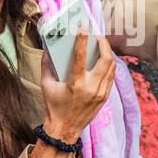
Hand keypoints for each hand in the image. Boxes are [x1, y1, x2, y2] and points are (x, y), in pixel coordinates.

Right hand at [38, 26, 115, 142]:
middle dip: (104, 44)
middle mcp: (91, 88)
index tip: (84, 27)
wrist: (64, 130)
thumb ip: (46, 65)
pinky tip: (103, 60)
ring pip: (111, 67)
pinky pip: (111, 77)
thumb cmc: (54, 107)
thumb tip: (47, 48)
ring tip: (101, 45)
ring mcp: (101, 93)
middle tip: (98, 36)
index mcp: (76, 84)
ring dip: (107, 54)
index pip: (81, 56)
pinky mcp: (105, 97)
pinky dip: (108, 66)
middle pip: (106, 59)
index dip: (82, 39)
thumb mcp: (46, 85)